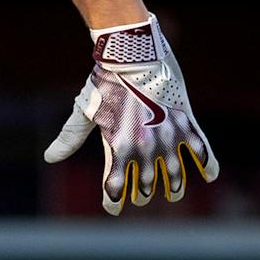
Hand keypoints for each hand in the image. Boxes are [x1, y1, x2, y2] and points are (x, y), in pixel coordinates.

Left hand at [42, 14, 218, 214]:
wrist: (133, 52)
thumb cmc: (104, 80)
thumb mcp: (84, 110)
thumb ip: (70, 137)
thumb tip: (49, 158)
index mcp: (117, 148)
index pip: (115, 188)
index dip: (113, 202)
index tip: (113, 207)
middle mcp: (144, 148)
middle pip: (145, 186)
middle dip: (142, 193)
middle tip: (142, 196)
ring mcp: (167, 136)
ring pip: (174, 175)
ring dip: (174, 187)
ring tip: (174, 194)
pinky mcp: (186, 122)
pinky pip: (201, 149)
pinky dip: (207, 164)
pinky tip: (210, 175)